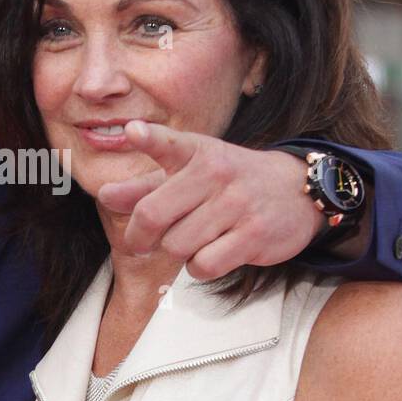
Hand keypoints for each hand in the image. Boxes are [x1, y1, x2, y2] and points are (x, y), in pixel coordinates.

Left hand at [95, 121, 328, 280]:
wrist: (296, 190)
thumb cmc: (228, 183)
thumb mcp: (189, 174)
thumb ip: (145, 186)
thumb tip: (105, 195)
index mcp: (196, 153)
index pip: (169, 144)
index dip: (149, 138)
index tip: (133, 132)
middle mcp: (215, 173)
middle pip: (153, 215)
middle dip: (138, 237)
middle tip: (140, 243)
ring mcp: (236, 204)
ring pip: (176, 245)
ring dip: (176, 251)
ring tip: (192, 240)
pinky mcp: (253, 235)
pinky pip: (204, 265)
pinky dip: (199, 268)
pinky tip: (211, 254)